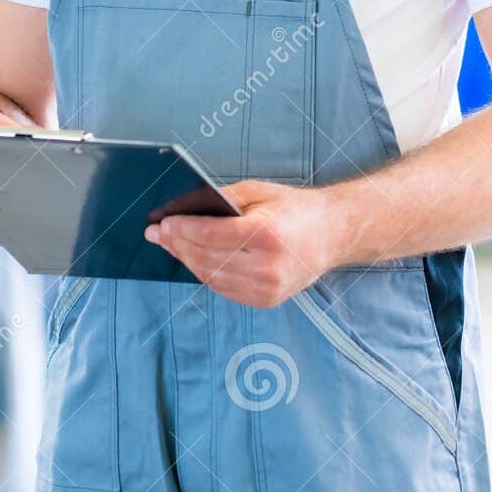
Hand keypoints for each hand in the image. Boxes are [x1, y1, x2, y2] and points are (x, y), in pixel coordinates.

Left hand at [144, 178, 347, 306]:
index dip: (181, 230)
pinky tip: (193, 258)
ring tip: (171, 245)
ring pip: (211, 277)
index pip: (210, 235)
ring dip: (186, 260)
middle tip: (158, 234)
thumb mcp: (259, 192)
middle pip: (206, 258)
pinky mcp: (266, 300)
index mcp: (266, 234)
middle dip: (177, 244)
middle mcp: (267, 266)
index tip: (162, 223)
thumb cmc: (295, 209)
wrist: (332, 235)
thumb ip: (222, 199)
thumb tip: (184, 208)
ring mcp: (267, 288)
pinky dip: (204, 273)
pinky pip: (223, 288)